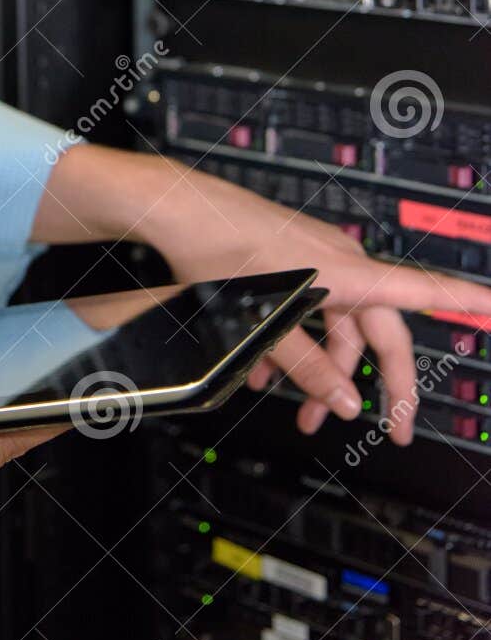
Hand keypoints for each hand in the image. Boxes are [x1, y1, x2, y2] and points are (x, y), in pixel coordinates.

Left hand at [135, 155, 490, 441]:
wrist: (178, 210)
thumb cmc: (219, 248)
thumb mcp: (264, 321)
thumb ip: (308, 366)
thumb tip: (350, 404)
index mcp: (346, 273)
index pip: (422, 289)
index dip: (466, 300)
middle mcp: (340, 266)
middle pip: (381, 332)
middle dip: (388, 384)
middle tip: (396, 429)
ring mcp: (316, 266)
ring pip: (338, 331)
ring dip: (327, 376)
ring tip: (307, 417)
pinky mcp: (292, 268)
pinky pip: (310, 316)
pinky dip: (298, 349)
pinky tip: (268, 377)